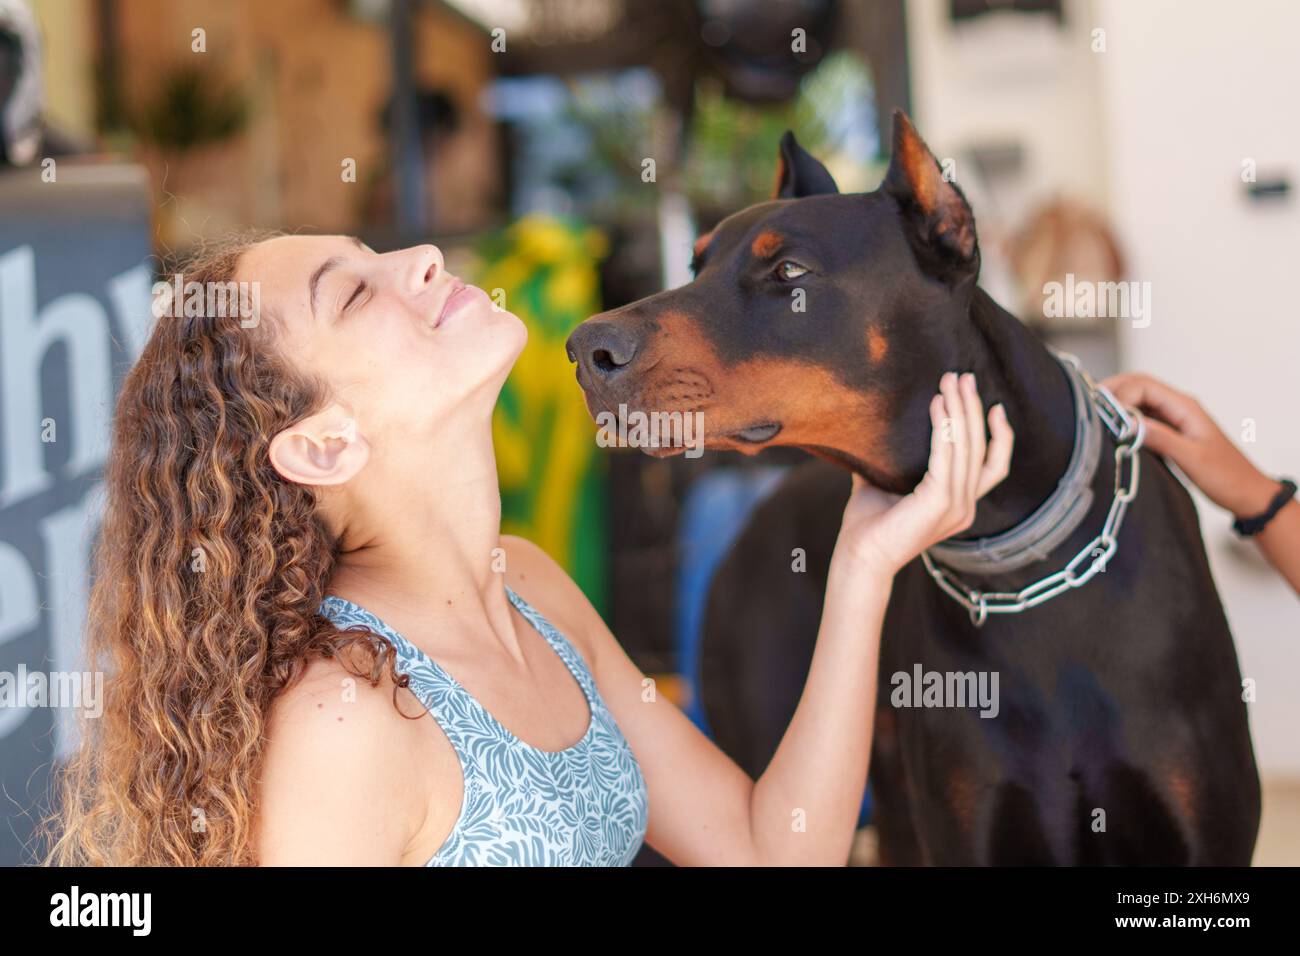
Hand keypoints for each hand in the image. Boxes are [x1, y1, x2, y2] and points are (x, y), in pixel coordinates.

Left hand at [833, 372, 1013, 577]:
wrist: (858, 558)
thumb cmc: (868, 525)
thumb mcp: (885, 484)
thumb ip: (892, 460)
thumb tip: (876, 430)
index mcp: (959, 505)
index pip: (994, 466)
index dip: (999, 435)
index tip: (993, 405)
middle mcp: (965, 506)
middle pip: (981, 447)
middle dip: (973, 408)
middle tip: (965, 376)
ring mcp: (956, 506)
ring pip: (967, 447)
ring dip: (959, 409)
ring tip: (950, 381)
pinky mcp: (941, 502)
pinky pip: (947, 455)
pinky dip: (944, 427)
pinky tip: (935, 405)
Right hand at [1103, 372, 1278, 516]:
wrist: (1246, 493)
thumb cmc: (1226, 476)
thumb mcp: (1191, 458)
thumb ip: (1161, 438)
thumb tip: (1127, 423)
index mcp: (1185, 406)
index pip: (1143, 384)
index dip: (1119, 394)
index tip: (1102, 414)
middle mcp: (1178, 407)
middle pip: (1137, 385)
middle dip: (1112, 392)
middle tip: (1087, 407)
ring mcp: (1173, 419)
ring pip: (1137, 401)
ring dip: (1116, 405)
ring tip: (1094, 417)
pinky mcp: (1169, 433)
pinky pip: (1142, 418)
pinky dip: (1124, 420)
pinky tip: (1111, 431)